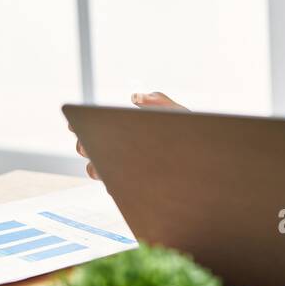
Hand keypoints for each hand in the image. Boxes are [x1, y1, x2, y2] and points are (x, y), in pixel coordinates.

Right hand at [70, 91, 188, 179]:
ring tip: (102, 165)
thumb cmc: (193, 136)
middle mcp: (119, 150)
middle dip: (83, 145)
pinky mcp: (133, 188)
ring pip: (97, 171)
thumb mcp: (179, 115)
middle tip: (89, 145)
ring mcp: (124, 170)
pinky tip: (120, 180)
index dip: (81, 125)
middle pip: (88, 148)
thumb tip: (135, 97)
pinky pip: (117, 189)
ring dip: (95, 168)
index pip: (94, 126)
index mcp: (124, 130)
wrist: (209, 162)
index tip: (75, 124)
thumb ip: (160, 102)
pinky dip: (114, 184)